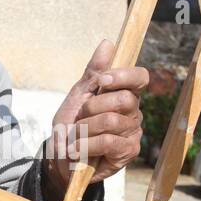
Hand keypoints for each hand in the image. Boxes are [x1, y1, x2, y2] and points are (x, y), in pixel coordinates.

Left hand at [45, 39, 147, 194]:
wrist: (60, 157)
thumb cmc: (71, 125)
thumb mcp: (78, 95)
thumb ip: (94, 71)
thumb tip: (108, 43)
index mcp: (124, 94)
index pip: (140, 78)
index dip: (124, 76)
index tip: (103, 81)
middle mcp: (133, 112)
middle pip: (124, 99)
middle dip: (93, 107)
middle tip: (79, 118)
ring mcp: (133, 132)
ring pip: (112, 121)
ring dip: (84, 129)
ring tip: (75, 137)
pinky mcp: (129, 152)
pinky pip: (109, 141)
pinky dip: (87, 144)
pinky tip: (77, 150)